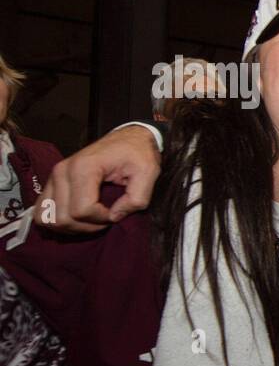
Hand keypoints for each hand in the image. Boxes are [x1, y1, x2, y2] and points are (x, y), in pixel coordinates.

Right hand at [37, 126, 160, 232]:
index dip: (102, 218)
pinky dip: (58, 221)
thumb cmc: (138, 154)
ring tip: (92, 219)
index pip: (82, 210)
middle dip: (87, 226)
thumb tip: (114, 216)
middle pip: (62, 217)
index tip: (117, 210)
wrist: (128, 139)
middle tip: (106, 217)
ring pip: (46, 218)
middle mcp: (62, 171)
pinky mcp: (52, 182)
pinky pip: (42, 211)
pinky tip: (79, 218)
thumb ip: (137, 199)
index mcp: (84, 168)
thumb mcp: (148, 174)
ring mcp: (53, 177)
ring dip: (71, 226)